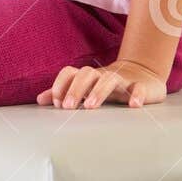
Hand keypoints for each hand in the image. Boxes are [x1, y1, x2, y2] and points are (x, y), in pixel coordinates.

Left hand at [37, 57, 167, 110]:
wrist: (142, 76)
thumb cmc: (106, 87)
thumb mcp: (86, 90)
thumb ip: (62, 94)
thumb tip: (39, 100)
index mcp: (87, 77)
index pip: (70, 72)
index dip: (60, 85)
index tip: (57, 105)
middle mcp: (102, 76)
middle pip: (87, 73)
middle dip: (75, 89)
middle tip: (67, 108)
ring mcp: (122, 80)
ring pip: (110, 79)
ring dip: (99, 91)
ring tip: (90, 106)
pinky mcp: (141, 86)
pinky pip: (139, 87)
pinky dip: (137, 94)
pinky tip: (133, 105)